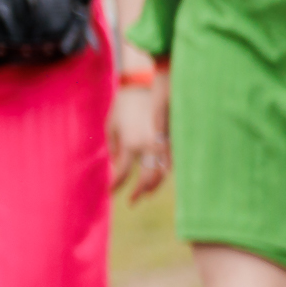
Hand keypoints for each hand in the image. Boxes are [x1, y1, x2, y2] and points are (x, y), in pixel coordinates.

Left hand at [110, 81, 169, 201]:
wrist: (145, 85)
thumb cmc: (124, 106)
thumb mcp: (111, 125)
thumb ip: (113, 146)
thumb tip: (116, 164)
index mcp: (130, 144)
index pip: (123, 173)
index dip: (117, 185)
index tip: (111, 191)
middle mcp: (149, 146)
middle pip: (148, 179)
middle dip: (140, 192)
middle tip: (132, 201)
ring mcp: (164, 143)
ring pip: (165, 172)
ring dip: (156, 184)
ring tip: (146, 192)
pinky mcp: (174, 138)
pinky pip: (173, 159)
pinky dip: (167, 170)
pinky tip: (161, 175)